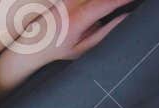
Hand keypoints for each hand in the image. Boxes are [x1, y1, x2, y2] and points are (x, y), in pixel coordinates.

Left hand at [0, 0, 130, 84]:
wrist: (30, 47)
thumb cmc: (58, 51)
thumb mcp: (83, 48)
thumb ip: (105, 33)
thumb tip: (125, 17)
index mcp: (75, 21)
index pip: (103, 4)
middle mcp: (68, 6)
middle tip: (128, 0)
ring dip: (104, 1)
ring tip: (118, 3)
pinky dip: (94, 1)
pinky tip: (103, 4)